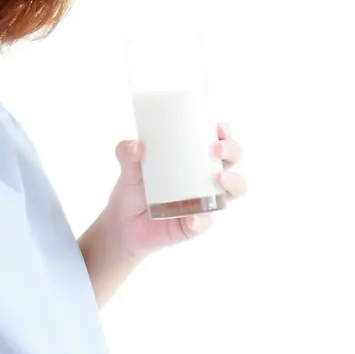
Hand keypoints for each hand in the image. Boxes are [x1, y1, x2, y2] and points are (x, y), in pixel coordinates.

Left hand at [103, 122, 246, 258]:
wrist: (120, 225)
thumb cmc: (132, 190)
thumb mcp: (128, 169)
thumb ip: (127, 154)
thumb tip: (135, 146)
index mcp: (194, 159)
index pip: (219, 141)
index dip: (226, 133)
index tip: (220, 128)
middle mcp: (206, 179)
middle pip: (233, 162)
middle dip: (233, 152)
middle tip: (216, 150)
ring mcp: (204, 202)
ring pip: (234, 192)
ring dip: (233, 182)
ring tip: (219, 178)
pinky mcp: (194, 225)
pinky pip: (205, 222)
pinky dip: (201, 220)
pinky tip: (192, 218)